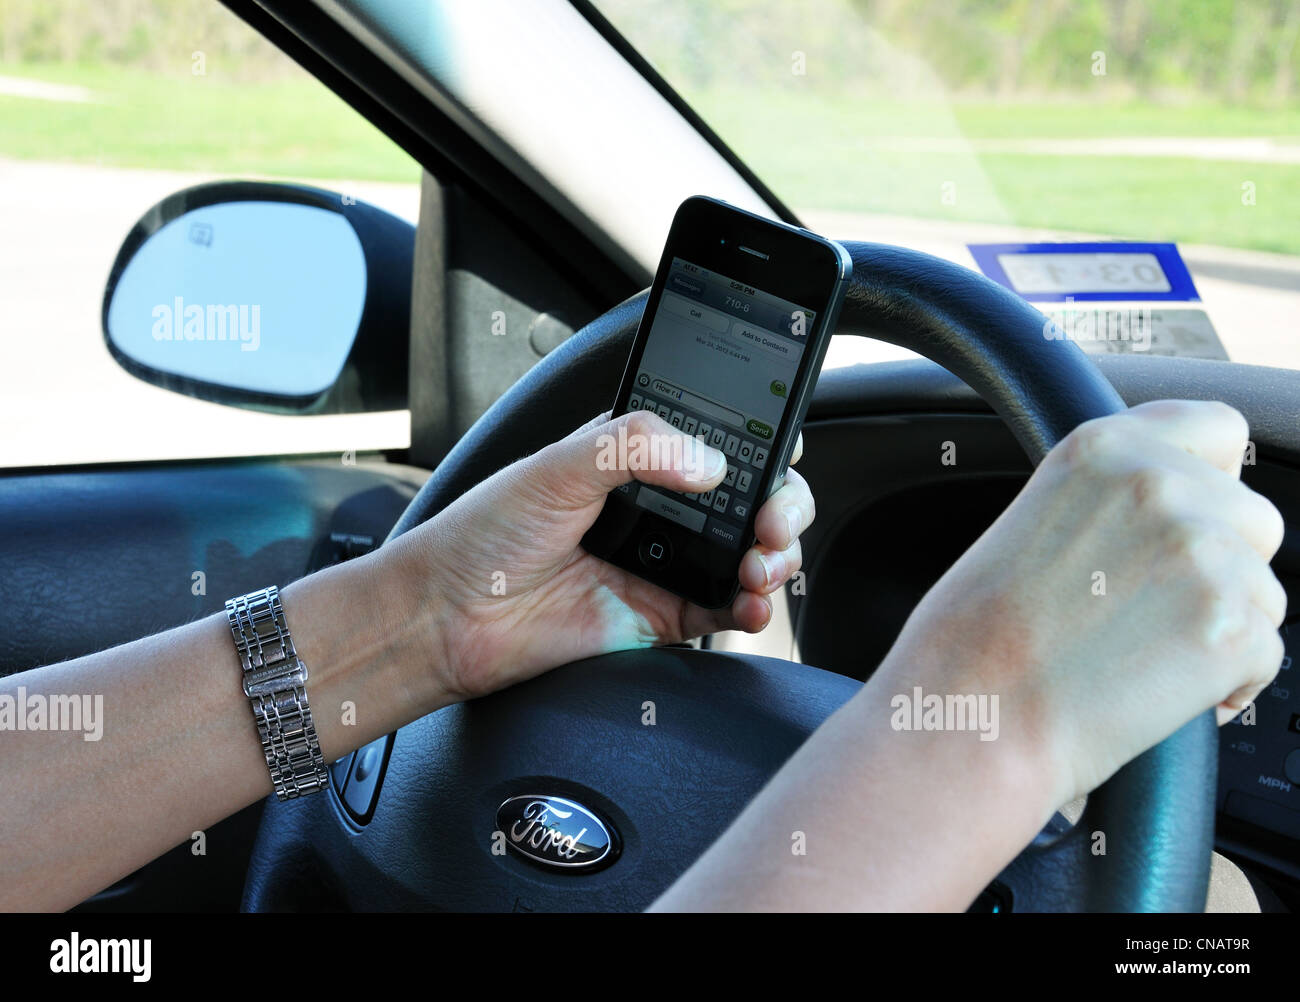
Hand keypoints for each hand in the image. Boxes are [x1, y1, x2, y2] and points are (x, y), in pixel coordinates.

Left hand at [390, 410, 812, 700]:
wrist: (449, 617)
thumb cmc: (485, 533)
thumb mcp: (556, 465)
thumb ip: (632, 444)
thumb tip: (708, 459)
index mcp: (636, 456)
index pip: (719, 437)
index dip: (761, 441)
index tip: (781, 450)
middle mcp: (660, 507)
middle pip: (751, 496)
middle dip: (782, 503)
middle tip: (770, 519)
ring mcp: (664, 562)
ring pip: (750, 552)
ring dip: (777, 554)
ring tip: (762, 562)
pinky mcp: (662, 615)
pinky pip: (725, 610)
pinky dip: (751, 608)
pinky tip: (750, 602)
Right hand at [869, 400, 1285, 808]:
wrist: (973, 714)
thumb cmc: (976, 638)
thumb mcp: (1032, 521)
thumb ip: (1108, 500)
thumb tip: (1172, 515)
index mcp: (1103, 449)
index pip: (1216, 428)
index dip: (1211, 479)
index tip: (1191, 518)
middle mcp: (1159, 484)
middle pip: (1254, 517)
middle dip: (1220, 565)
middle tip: (1147, 610)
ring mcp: (1203, 551)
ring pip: (1263, 589)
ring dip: (1220, 624)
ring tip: (1141, 656)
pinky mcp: (1231, 623)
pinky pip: (1267, 654)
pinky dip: (1227, 683)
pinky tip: (1158, 691)